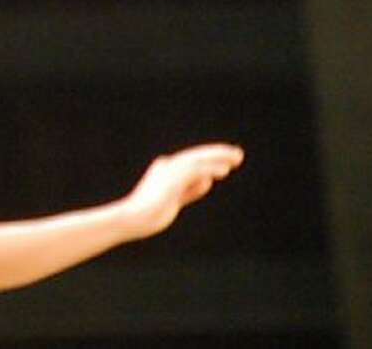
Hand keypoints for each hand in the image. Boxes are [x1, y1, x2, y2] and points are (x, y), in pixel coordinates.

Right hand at [120, 143, 244, 238]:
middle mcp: (168, 167)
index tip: (227, 160)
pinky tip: (224, 170)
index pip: (193, 161)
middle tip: (238, 154)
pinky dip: (209, 169)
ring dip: (218, 158)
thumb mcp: (174, 200)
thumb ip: (190, 190)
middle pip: (197, 157)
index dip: (211, 159)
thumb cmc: (149, 214)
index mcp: (166, 170)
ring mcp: (169, 173)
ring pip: (198, 160)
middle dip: (218, 154)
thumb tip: (207, 180)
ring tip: (236, 157)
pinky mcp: (172, 181)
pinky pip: (194, 171)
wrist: (133, 218)